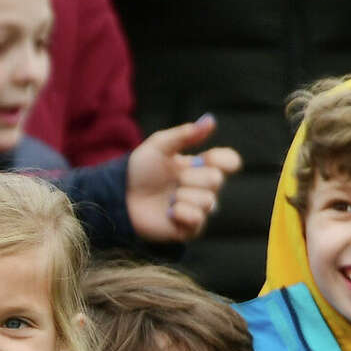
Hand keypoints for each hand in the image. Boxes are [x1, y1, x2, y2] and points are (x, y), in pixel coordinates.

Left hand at [125, 115, 242, 242]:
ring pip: (209, 201)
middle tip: (175, 180)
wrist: (120, 197)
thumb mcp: (160, 146)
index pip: (230, 162)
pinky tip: (169, 212)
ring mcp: (195, 209)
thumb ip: (185, 134)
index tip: (206, 157)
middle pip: (217, 180)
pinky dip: (182, 213)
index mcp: (199, 166)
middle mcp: (201, 188)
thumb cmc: (138, 171)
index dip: (224, 160)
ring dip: (184, 196)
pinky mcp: (187, 229)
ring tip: (168, 198)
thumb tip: (211, 120)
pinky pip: (198, 220)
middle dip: (193, 178)